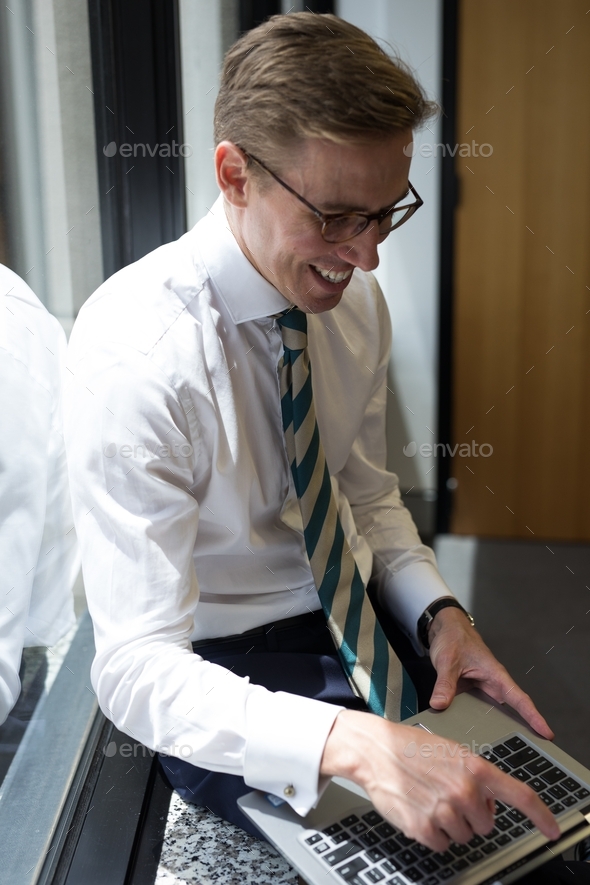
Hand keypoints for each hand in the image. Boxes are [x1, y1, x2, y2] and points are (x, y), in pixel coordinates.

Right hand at [320, 710, 560, 850]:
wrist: (375, 750)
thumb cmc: (411, 747)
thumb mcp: (453, 752)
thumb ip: (476, 777)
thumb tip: (488, 804)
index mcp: (475, 768)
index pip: (520, 795)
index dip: (541, 816)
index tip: (552, 830)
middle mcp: (464, 791)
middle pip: (485, 825)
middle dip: (470, 816)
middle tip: (447, 795)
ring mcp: (444, 811)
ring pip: (463, 837)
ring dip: (448, 825)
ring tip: (429, 799)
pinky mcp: (424, 828)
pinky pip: (441, 845)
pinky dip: (430, 833)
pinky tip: (419, 810)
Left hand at [427, 607, 553, 739]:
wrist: (444, 628)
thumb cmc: (454, 637)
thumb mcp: (448, 661)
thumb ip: (444, 684)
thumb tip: (440, 705)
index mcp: (495, 675)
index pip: (520, 699)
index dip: (534, 717)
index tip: (547, 733)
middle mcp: (492, 684)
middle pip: (512, 711)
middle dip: (523, 730)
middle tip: (531, 750)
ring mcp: (482, 689)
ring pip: (493, 713)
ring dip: (498, 729)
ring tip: (503, 751)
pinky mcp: (471, 692)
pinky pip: (476, 710)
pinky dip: (476, 722)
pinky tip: (472, 735)